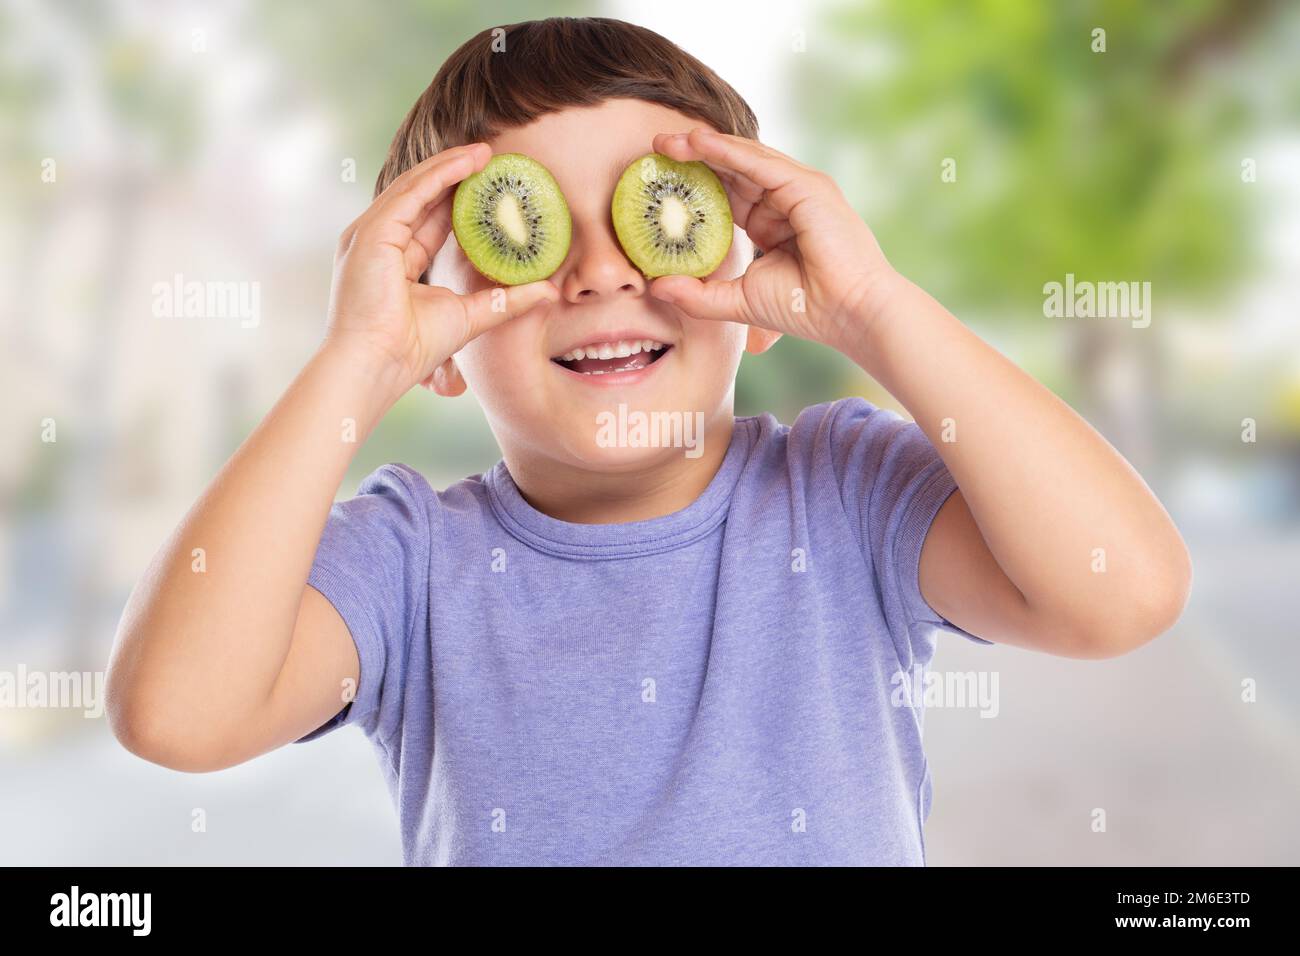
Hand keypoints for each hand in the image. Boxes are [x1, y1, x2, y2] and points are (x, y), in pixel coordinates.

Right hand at [324, 142, 559, 398]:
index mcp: (394, 261)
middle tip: (491, 158)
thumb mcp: (471, 315)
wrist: (377, 365)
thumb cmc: (411, 349)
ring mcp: (370, 235)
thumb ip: (506, 300)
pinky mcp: (371, 233)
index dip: (459, 201)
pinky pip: (410, 193)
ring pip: (414, 187)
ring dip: (450, 166)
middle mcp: (378, 243)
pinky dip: (438, 174)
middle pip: (420, 197)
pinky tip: (466, 163)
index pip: (429, 220)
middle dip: (455, 175)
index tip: (490, 186)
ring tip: (484, 152)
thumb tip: (548, 290)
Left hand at [649, 129, 900, 351]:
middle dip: (693, 155)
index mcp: (772, 222)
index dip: (694, 182)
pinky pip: (759, 163)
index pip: (728, 192)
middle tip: (655, 145)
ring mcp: (799, 189)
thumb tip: (655, 287)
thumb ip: (698, 294)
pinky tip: (698, 143)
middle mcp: (785, 199)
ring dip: (705, 146)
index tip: (658, 177)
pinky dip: (728, 151)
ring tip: (668, 140)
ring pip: (744, 159)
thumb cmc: (805, 309)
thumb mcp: (738, 300)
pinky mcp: (807, 186)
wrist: (849, 313)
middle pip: (733, 169)